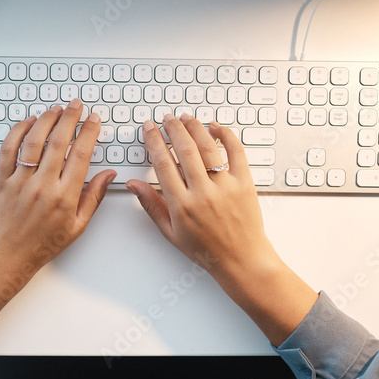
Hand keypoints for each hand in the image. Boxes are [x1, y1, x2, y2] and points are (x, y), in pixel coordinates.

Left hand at [0, 99, 114, 337]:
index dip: (89, 132)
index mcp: (64, 197)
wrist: (7, 257)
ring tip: (56, 109)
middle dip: (70, 118)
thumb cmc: (43, 244)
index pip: (80, 155)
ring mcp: (19, 182)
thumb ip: (94, 197)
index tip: (94, 119)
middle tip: (76, 104)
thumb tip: (109, 174)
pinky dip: (18, 131)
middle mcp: (42, 186)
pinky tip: (29, 122)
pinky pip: (8, 149)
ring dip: (46, 120)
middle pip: (58, 142)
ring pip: (33, 141)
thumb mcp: (77, 226)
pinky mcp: (0, 180)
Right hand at [126, 113, 316, 345]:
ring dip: (194, 128)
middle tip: (166, 118)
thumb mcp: (171, 232)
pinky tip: (215, 127)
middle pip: (184, 149)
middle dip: (172, 128)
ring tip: (185, 118)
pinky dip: (226, 135)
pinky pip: (236, 152)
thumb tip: (133, 184)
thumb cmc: (206, 250)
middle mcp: (203, 193)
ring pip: (208, 147)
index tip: (149, 128)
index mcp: (182, 205)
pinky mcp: (245, 183)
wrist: (241, 260)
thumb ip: (151, 205)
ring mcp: (226, 186)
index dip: (153, 141)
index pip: (163, 163)